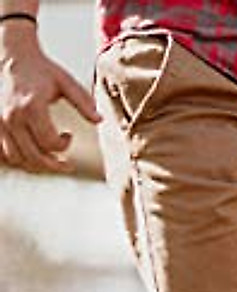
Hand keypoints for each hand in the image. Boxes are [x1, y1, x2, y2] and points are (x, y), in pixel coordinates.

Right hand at [0, 23, 100, 173]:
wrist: (11, 55)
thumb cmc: (40, 69)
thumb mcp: (65, 82)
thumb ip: (83, 101)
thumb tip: (100, 120)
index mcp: (31, 106)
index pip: (50, 143)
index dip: (64, 146)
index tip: (69, 135)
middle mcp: (11, 115)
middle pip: (34, 157)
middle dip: (55, 165)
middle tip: (66, 164)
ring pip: (17, 158)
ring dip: (36, 164)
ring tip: (49, 159)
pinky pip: (3, 152)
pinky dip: (18, 157)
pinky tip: (31, 152)